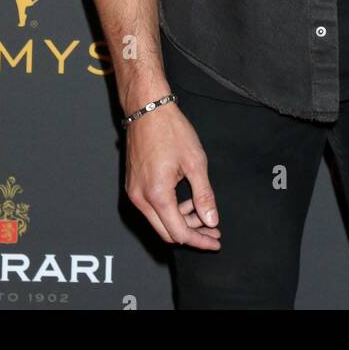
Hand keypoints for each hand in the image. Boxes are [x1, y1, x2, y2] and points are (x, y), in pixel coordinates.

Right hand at [125, 102, 221, 250]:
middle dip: (191, 233)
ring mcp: (133, 192)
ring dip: (181, 221)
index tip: (215, 241)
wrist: (146, 109)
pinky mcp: (132, 185)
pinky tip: (185, 200)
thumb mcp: (195, 162)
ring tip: (201, 209)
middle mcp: (140, 198)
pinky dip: (169, 210)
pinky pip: (151, 208)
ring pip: (158, 221)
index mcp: (157, 195)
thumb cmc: (170, 130)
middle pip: (166, 232)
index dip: (200, 240)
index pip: (179, 233)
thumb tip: (211, 220)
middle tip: (212, 228)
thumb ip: (204, 195)